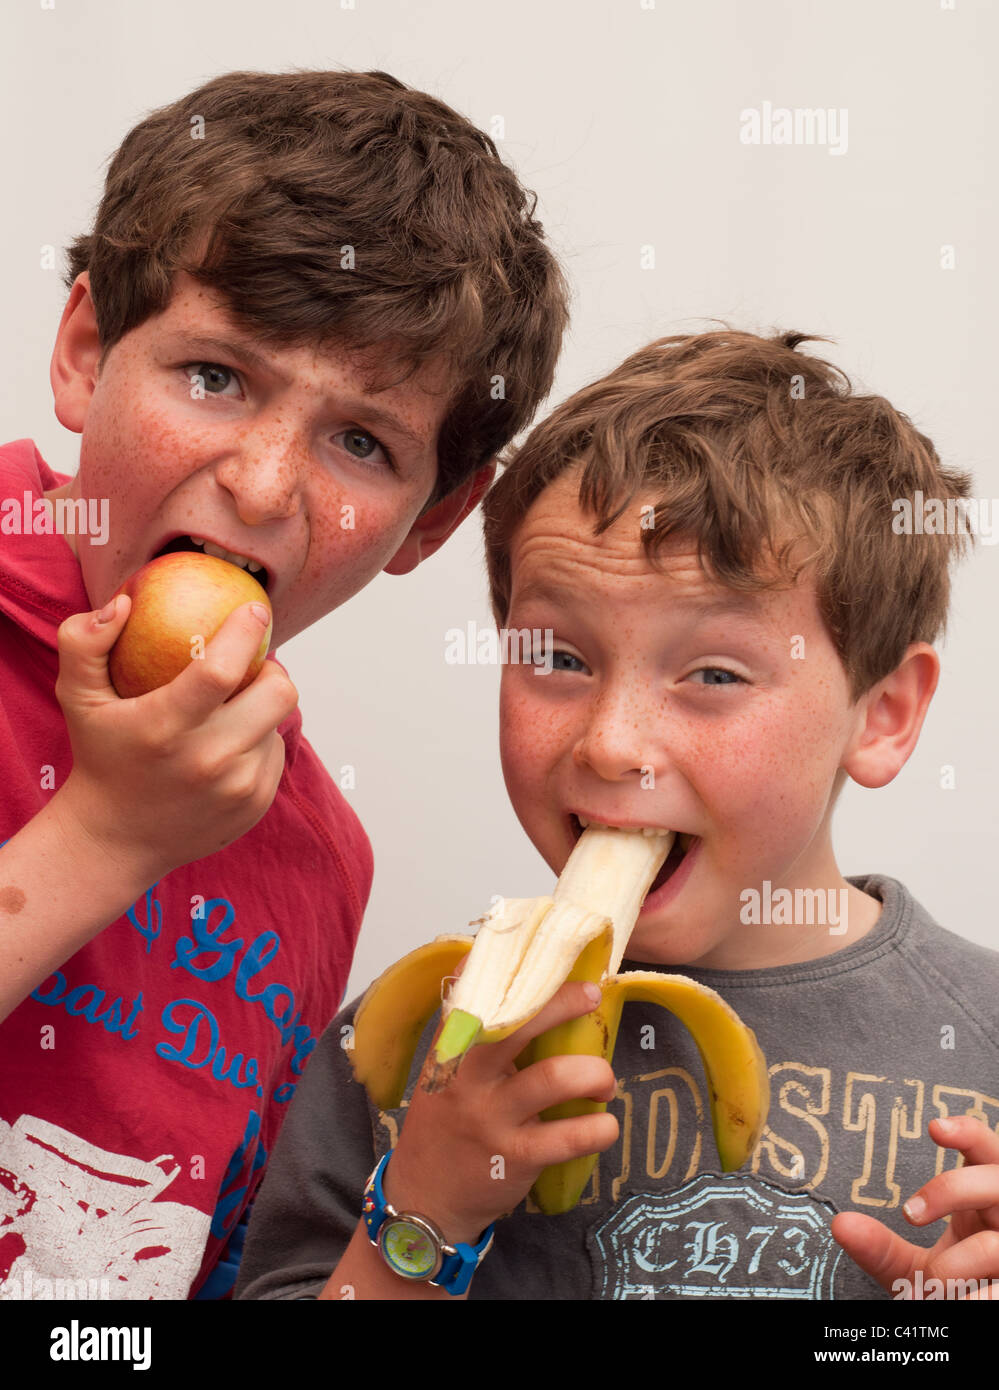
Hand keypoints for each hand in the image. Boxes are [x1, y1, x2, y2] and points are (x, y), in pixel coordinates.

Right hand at [51, 592, 298, 882]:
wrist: (115, 840)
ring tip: (229, 711)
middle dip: (272, 669)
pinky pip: (276, 753)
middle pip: (278, 693)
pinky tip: (229, 746)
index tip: (255, 609)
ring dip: (260, 708)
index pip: (221, 670)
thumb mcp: (77, 698)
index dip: (246, 631)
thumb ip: (84, 642)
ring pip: (279, 722)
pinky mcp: (255, 806)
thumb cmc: (100, 755)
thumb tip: (126, 603)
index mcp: (164, 728)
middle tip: (251, 666)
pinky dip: (259, 741)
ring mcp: (236, 788)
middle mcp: (207, 761)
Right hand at [384, 981, 619, 1244]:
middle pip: (518, 1027)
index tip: (547, 956)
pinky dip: (599, 1128)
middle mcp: (468, 1080)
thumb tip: (487, 967)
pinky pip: (570, 1137)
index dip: (513, 973)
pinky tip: (604, 1124)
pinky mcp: (517, 1158)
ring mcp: (492, 1119)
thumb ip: (467, 1030)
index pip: (478, 998)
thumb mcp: (441, 1072)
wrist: (425, 1199)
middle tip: (591, 997)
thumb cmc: (444, 1124)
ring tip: (604, 1080)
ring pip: (554, 1078)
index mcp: (450, 1051)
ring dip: (594, 1072)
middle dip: (562, 1004)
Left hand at [831, 1116, 998, 1299]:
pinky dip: (973, 1298)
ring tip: (933, 1286)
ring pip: (995, 1244)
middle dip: (951, 1189)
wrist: (975, 1325)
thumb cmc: (954, 1289)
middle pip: (996, 1181)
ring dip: (954, 1266)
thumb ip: (881, 1247)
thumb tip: (840, 1225)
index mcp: (985, 1204)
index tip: (934, 1127)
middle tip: (910, 1213)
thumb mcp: (913, 1269)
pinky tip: (958, 1302)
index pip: (987, 1151)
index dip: (968, 1132)